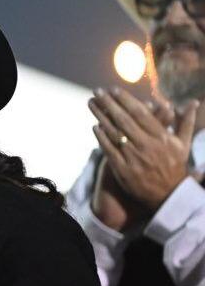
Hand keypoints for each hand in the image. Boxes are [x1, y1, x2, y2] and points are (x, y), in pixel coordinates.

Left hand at [89, 87, 197, 213]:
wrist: (169, 195)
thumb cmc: (175, 166)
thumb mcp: (183, 144)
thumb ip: (185, 121)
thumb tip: (193, 102)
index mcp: (161, 137)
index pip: (140, 114)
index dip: (126, 100)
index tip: (114, 90)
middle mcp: (146, 145)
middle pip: (124, 120)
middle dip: (109, 104)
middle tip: (98, 91)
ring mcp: (133, 157)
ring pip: (114, 132)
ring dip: (101, 116)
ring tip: (91, 103)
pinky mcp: (123, 169)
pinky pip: (109, 150)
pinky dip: (102, 137)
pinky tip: (95, 126)